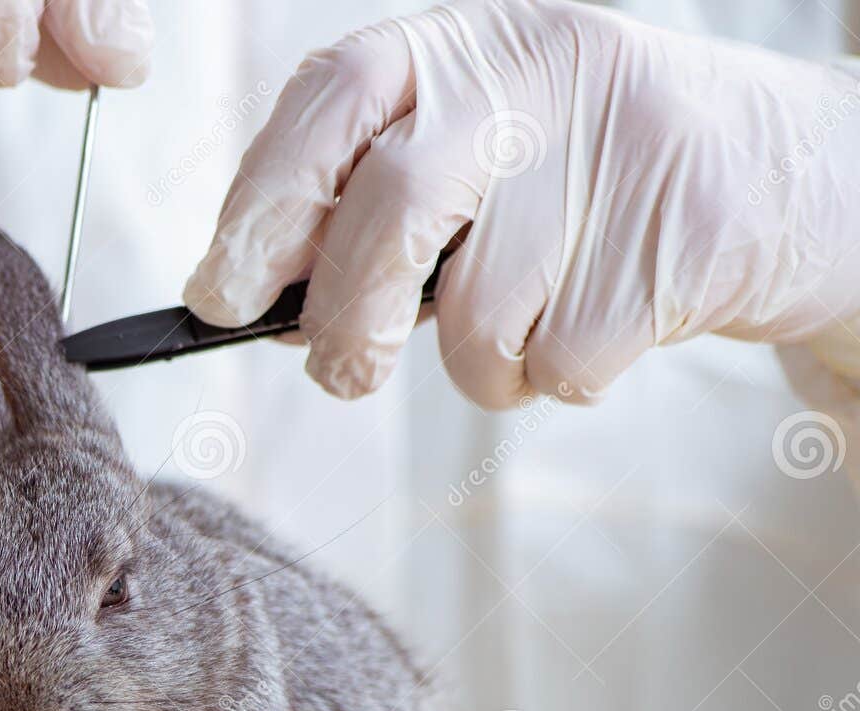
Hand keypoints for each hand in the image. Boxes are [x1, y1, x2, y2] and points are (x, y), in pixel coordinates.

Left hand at [183, 0, 859, 407]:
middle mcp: (532, 78)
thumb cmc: (579, 181)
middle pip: (393, 211)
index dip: (260, 202)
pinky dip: (552, 378)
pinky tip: (600, 320)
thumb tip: (259, 301)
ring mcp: (612, 156)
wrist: (779, 176)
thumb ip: (368, 210)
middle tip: (345, 373)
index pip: (331, 100)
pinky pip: (554, 365)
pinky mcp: (672, 248)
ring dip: (478, 363)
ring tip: (532, 317)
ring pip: (476, 319)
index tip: (218, 295)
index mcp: (463, 45)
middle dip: (348, 320)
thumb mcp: (473, 156)